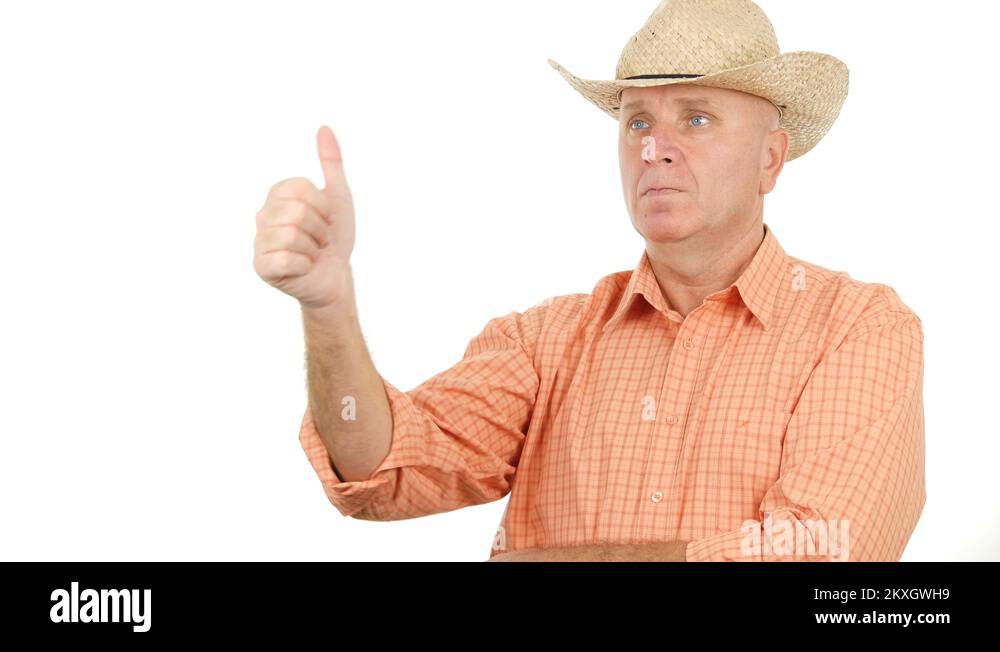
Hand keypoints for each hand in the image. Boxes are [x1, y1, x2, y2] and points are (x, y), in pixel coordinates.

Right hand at [253, 126, 356, 309]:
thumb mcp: (338, 196)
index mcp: (278, 195)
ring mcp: (259, 240)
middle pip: (298, 211)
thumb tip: (324, 128)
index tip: (325, 219)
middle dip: (320, 229)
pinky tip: (302, 267)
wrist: (335, 275)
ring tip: (311, 253)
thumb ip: (331, 162)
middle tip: (319, 239)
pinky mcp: (261, 266)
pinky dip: (303, 265)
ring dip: (313, 249)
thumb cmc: (334, 237)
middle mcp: (263, 215)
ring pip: (292, 235)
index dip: (323, 207)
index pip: (302, 189)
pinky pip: (285, 258)